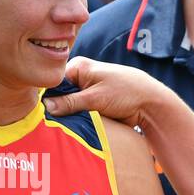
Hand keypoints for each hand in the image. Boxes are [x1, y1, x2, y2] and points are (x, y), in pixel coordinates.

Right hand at [42, 57, 172, 127]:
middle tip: (52, 123)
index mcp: (78, 67)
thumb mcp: (95, 98)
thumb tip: (46, 107)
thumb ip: (70, 103)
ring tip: (63, 126)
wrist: (150, 103)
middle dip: (58, 108)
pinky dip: (76, 119)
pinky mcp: (92, 104)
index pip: (54, 82)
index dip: (48, 97)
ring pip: (68, 106)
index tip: (43, 112)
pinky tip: (73, 127)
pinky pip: (78, 113)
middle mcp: (80, 78)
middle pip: (59, 95)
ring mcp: (86, 91)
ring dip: (68, 116)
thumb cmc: (126, 92)